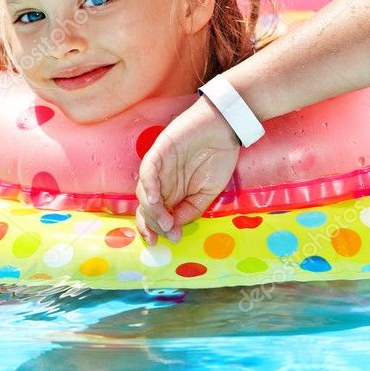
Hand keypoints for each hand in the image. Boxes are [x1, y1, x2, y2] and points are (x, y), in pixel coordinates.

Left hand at [134, 95, 240, 244]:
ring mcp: (158, 166)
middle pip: (145, 206)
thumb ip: (191, 210)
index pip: (152, 213)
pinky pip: (147, 171)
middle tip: (167, 234)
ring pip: (143, 191)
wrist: (226, 127)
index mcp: (171, 191)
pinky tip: (155, 200)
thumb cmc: (219, 156)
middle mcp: (161, 180)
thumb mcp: (208, 192)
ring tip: (165, 221)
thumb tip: (174, 229)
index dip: (153, 229)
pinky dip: (149, 186)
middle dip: (152, 224)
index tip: (161, 243)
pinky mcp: (159, 151)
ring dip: (152, 210)